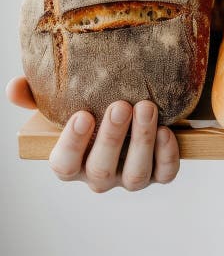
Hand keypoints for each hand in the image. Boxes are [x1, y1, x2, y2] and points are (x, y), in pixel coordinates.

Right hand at [7, 76, 179, 191]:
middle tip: (121, 105)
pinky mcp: (159, 174)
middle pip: (101, 170)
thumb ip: (36, 96)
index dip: (72, 144)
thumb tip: (16, 87)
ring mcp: (130, 177)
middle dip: (111, 138)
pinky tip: (166, 130)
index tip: (83, 115)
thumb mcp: (65, 102)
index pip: (64, 165)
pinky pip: (165, 174)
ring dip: (141, 141)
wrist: (134, 109)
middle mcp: (100, 176)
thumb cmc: (94, 108)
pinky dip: (166, 154)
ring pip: (135, 174)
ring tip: (146, 107)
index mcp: (73, 163)